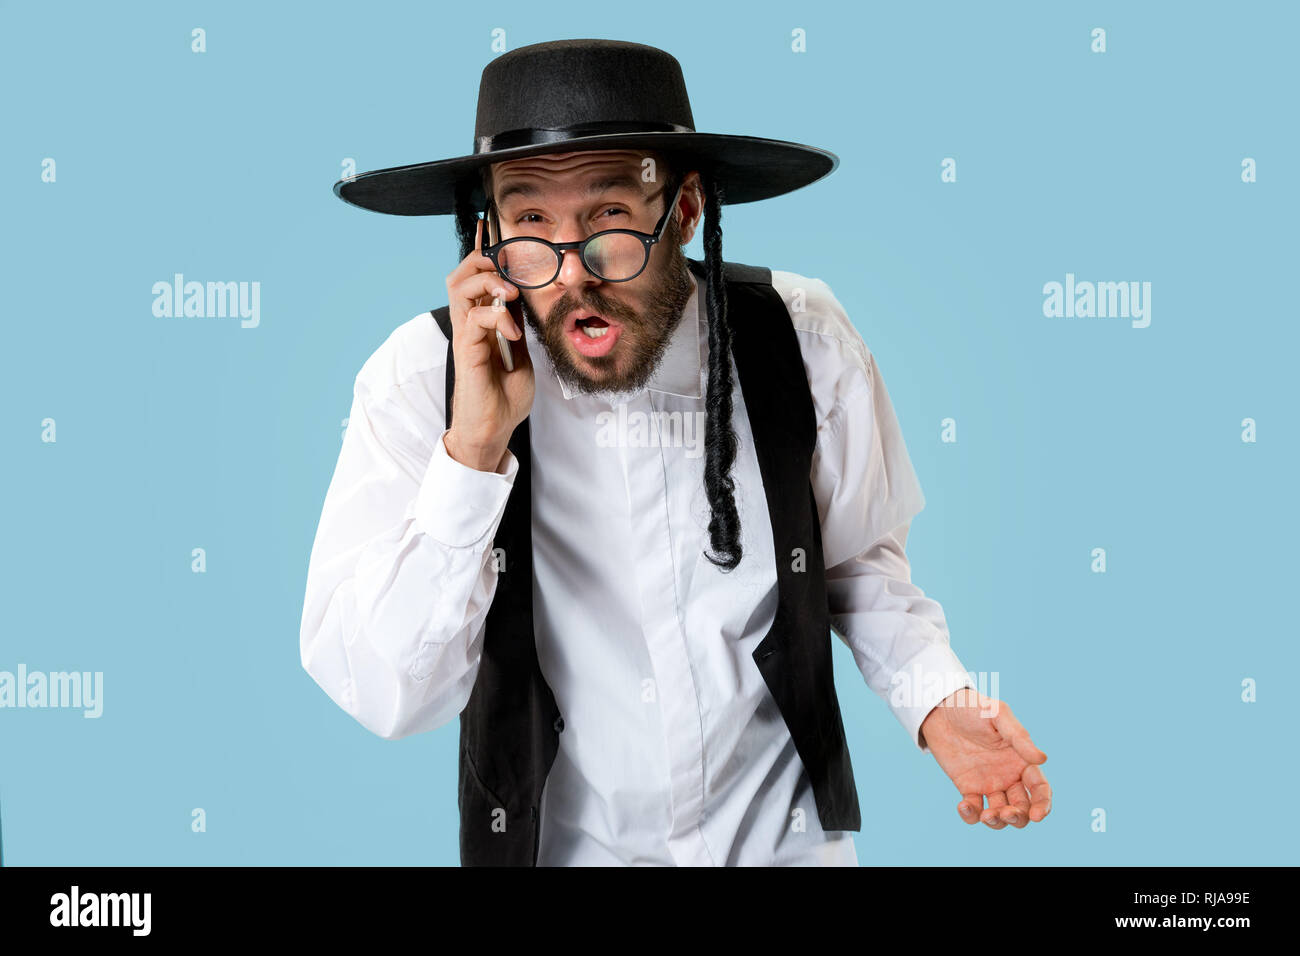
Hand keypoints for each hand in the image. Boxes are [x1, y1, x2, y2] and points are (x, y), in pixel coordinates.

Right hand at [442, 217, 533, 470]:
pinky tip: (513, 332)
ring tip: (509, 290)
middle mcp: (469, 323)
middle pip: (461, 273)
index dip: (481, 251)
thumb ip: (518, 326)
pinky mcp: (466, 351)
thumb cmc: (505, 398)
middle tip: (507, 262)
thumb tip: (522, 300)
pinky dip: (496, 317)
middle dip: (483, 259)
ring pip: (460, 287)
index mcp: (482, 321)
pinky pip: (474, 319)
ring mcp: (465, 336)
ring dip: (487, 280)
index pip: (477, 277)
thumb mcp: (521, 355)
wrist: (493, 430)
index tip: (488, 226)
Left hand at [919, 688, 1050, 828]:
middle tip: (1004, 813)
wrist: (940, 708)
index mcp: (1022, 760)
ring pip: (1000, 814)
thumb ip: (1019, 737)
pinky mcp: (967, 787)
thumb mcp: (998, 715)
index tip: (1037, 816)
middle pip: (1023, 808)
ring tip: (985, 814)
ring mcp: (989, 783)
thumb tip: (1042, 759)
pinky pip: (974, 810)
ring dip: (997, 822)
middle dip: (1018, 817)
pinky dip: (971, 815)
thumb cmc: (973, 707)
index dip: (1043, 805)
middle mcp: (1009, 776)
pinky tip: (963, 805)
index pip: (1040, 789)